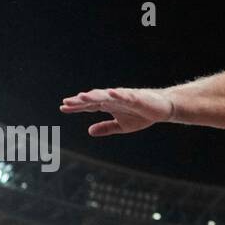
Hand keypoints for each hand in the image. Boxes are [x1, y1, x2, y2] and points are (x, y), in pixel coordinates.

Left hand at [59, 87, 174, 135]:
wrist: (162, 109)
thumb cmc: (142, 115)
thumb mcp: (122, 126)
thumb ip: (106, 127)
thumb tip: (89, 131)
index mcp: (109, 105)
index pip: (89, 105)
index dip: (76, 106)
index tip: (63, 108)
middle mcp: (113, 99)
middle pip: (94, 99)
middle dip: (80, 101)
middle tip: (67, 103)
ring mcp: (124, 97)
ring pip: (106, 95)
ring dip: (94, 95)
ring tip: (82, 96)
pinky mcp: (136, 97)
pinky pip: (125, 95)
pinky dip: (117, 94)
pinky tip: (109, 93)